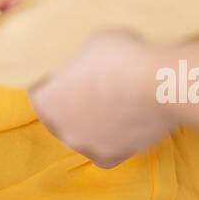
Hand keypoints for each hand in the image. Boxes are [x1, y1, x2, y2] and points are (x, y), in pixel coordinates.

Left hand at [28, 29, 172, 167]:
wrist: (160, 85)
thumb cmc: (121, 57)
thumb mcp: (93, 42)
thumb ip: (81, 59)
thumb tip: (87, 62)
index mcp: (47, 101)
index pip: (39, 93)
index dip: (51, 81)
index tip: (63, 72)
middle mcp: (62, 129)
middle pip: (59, 116)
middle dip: (70, 103)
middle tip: (89, 86)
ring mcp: (88, 146)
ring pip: (82, 135)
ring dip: (91, 122)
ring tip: (112, 103)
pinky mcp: (114, 157)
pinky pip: (106, 150)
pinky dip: (113, 139)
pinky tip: (122, 124)